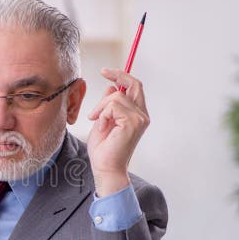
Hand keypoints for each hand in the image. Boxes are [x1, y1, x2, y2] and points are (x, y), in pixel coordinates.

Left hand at [86, 68, 149, 195]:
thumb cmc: (104, 149)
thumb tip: (112, 87)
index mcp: (137, 114)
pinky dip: (102, 114)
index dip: (122, 76)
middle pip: (134, 84)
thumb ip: (109, 105)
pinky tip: (101, 126)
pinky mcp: (133, 122)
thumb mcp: (103, 120)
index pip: (135, 88)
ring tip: (97, 121)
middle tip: (103, 71)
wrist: (105, 168)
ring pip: (116, 96)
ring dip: (101, 107)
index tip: (106, 71)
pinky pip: (113, 105)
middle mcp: (142, 115)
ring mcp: (139, 118)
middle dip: (118, 74)